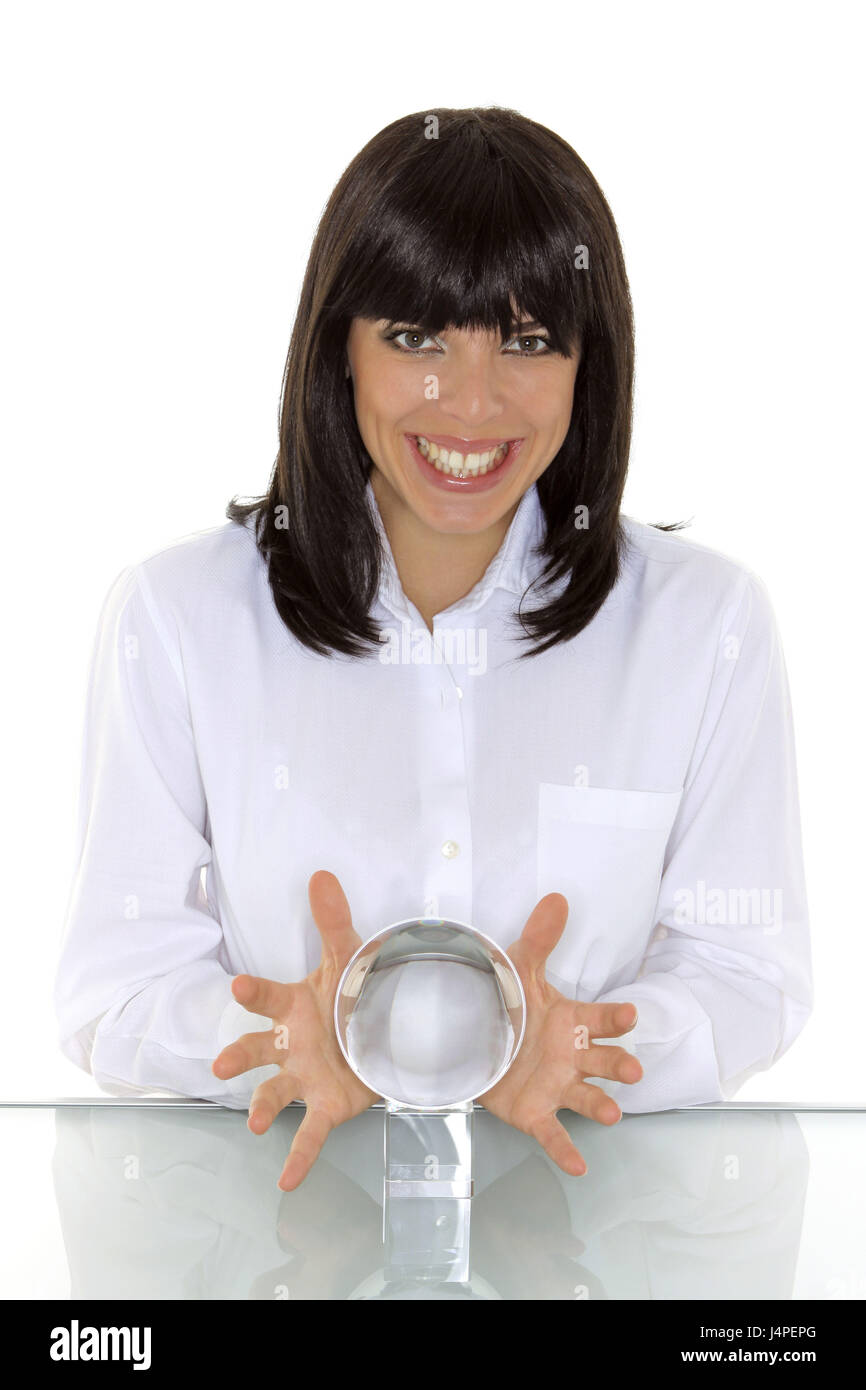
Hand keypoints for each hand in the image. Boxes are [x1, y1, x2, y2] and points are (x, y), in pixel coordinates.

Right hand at [211, 870, 378, 1190]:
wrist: (389, 1029)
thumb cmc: (356, 993)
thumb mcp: (349, 957)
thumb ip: (333, 920)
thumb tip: (321, 874)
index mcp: (292, 1006)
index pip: (267, 996)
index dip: (253, 991)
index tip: (238, 984)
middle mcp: (290, 1043)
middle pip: (256, 1049)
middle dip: (237, 1055)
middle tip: (223, 1063)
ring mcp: (305, 1076)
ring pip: (274, 1092)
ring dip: (259, 1105)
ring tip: (253, 1120)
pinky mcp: (327, 1105)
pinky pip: (309, 1133)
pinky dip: (299, 1158)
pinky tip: (287, 1180)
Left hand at [478, 892, 642, 1176]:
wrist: (468, 1035)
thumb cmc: (506, 1004)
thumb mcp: (520, 969)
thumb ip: (540, 938)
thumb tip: (557, 898)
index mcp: (573, 1022)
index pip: (602, 1020)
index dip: (615, 1019)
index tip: (628, 1016)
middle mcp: (571, 1056)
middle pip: (605, 1062)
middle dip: (619, 1066)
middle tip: (631, 1070)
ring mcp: (556, 1086)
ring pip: (586, 1097)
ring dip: (601, 1105)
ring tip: (610, 1113)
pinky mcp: (535, 1112)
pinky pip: (553, 1134)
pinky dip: (565, 1150)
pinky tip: (578, 1166)